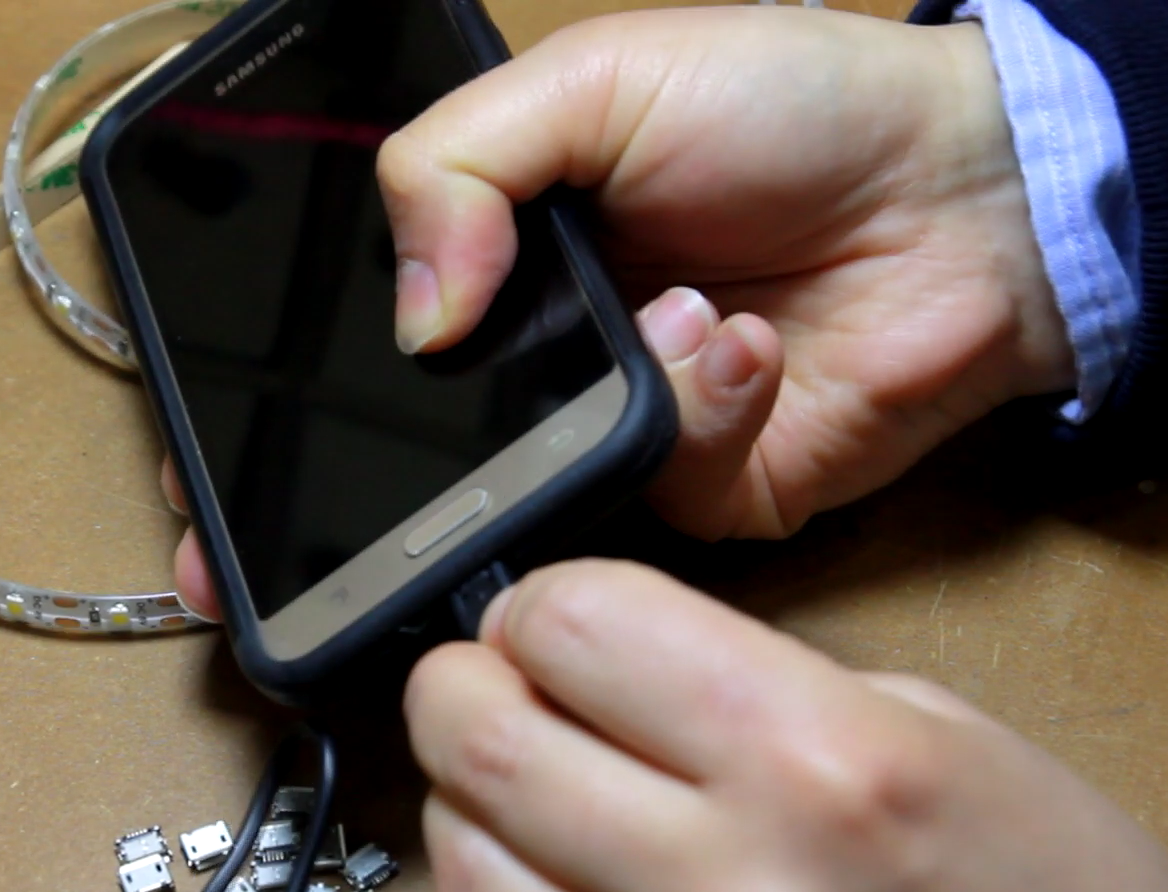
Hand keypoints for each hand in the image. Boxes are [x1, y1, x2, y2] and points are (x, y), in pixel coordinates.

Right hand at [166, 6, 1074, 619]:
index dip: (269, 407)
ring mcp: (614, 436)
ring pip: (527, 492)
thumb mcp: (595, 79)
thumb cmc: (787, 106)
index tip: (203, 462)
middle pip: (411, 457)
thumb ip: (457, 167)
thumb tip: (409, 313)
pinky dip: (701, 410)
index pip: (351, 344)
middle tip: (297, 536)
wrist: (964, 187)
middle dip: (360, 495)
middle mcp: (536, 361)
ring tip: (680, 306)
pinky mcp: (702, 494)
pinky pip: (653, 497)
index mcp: (493, 260)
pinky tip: (749, 335)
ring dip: (586, 404)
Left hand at [406, 559, 1167, 891]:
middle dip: (463, 681)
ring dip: (467, 799)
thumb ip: (757, 683)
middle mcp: (731, 890)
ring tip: (516, 777)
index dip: (546, 599)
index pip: (577, 627)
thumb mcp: (940, 735)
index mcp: (818, 764)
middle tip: (494, 674)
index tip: (558, 612)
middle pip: (485, 740)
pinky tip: (550, 876)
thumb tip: (612, 666)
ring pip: (466, 867)